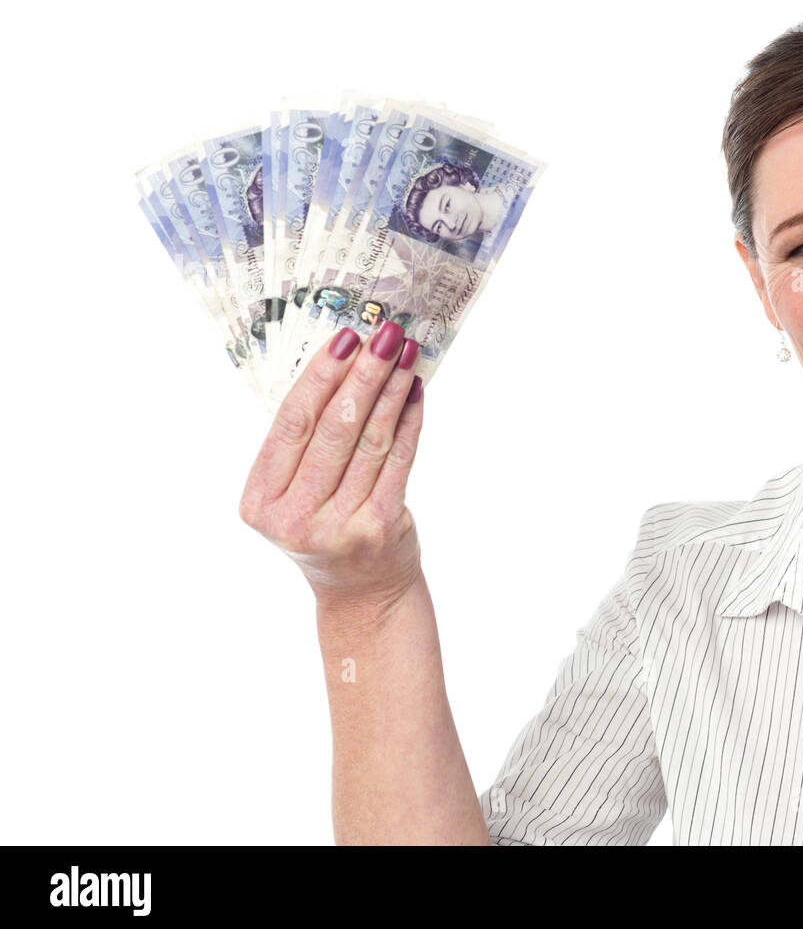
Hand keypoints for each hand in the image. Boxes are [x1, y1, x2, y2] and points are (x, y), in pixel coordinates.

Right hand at [239, 322, 426, 627]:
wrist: (361, 594)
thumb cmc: (325, 527)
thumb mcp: (295, 493)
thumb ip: (305, 443)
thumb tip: (345, 362)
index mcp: (261, 501)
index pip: (291, 424)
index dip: (320, 376)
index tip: (344, 338)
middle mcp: (294, 517)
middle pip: (333, 428)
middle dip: (362, 374)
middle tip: (383, 334)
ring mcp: (338, 525)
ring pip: (370, 440)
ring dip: (390, 389)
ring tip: (405, 353)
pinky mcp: (380, 527)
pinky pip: (398, 461)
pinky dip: (408, 420)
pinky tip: (415, 391)